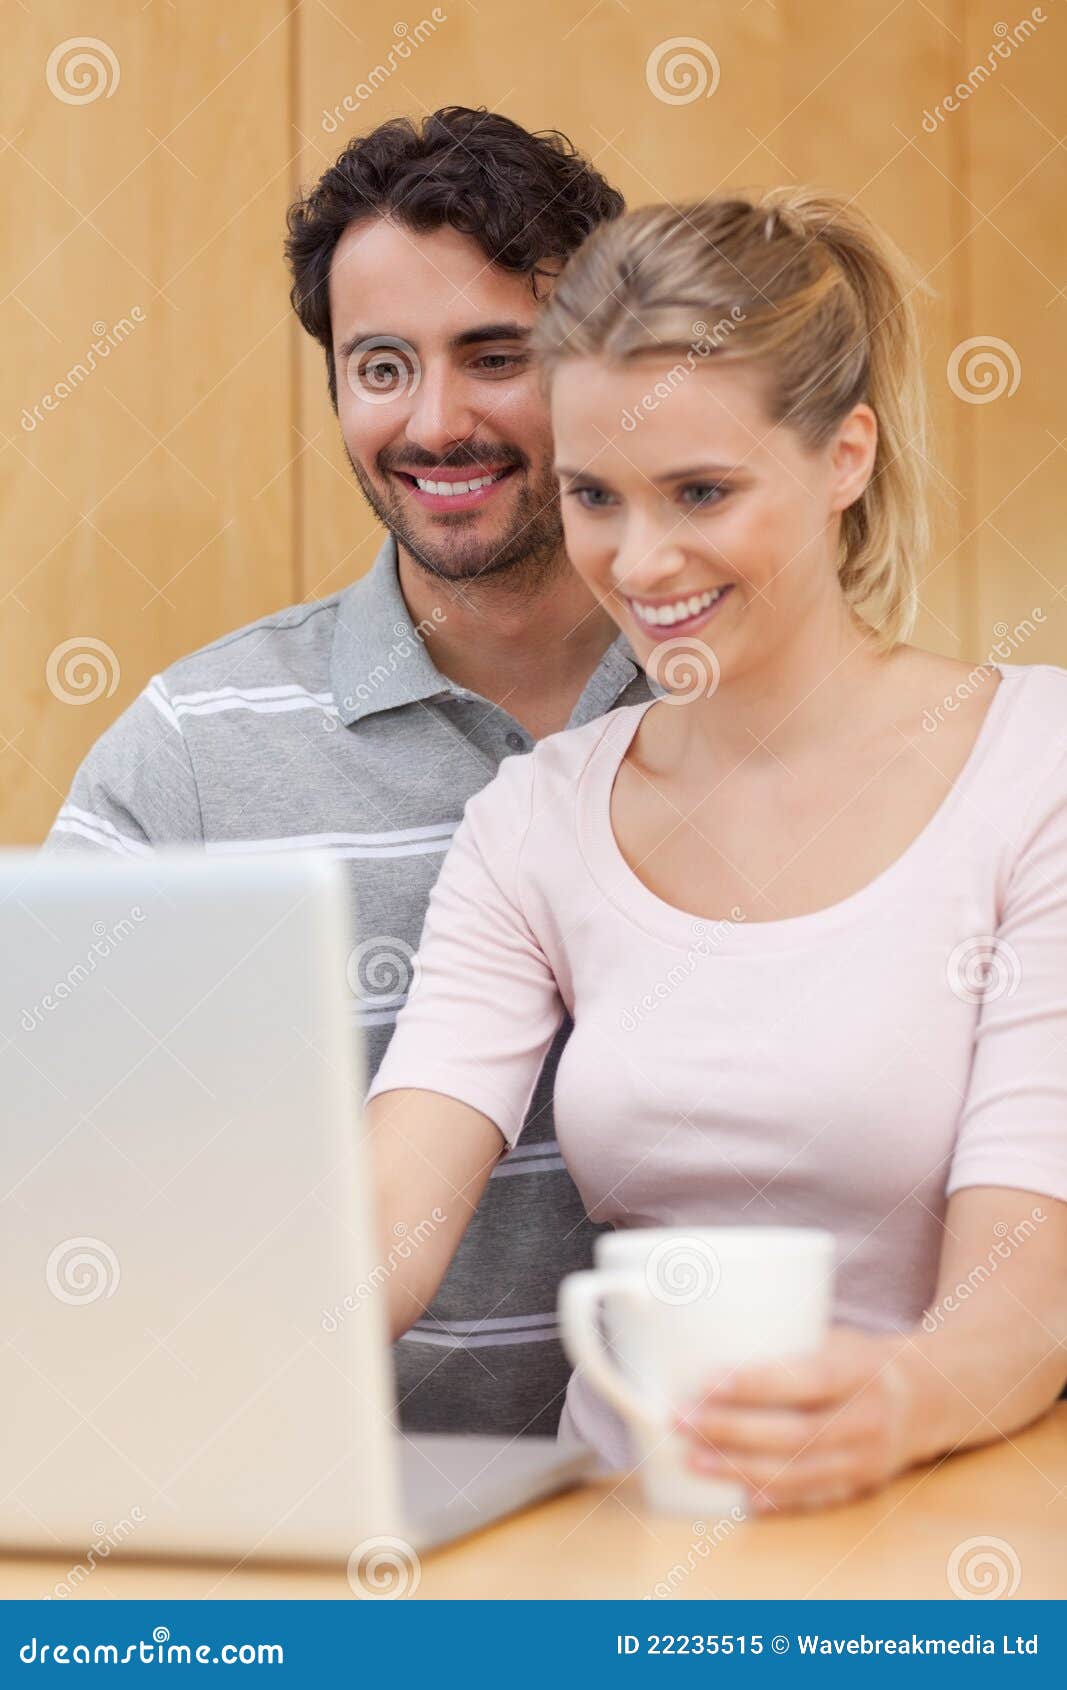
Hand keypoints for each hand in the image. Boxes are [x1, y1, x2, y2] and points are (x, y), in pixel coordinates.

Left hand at [676, 1326, 916, 1512]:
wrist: (931, 1396)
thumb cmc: (861, 1359)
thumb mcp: (836, 1336)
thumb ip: (787, 1344)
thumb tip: (704, 1337)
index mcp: (860, 1370)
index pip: (805, 1379)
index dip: (755, 1385)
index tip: (705, 1383)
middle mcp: (868, 1418)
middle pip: (795, 1433)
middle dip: (730, 1431)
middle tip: (681, 1421)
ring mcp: (867, 1459)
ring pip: (800, 1473)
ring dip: (740, 1470)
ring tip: (693, 1459)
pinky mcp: (862, 1487)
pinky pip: (814, 1499)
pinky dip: (776, 1501)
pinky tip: (739, 1499)